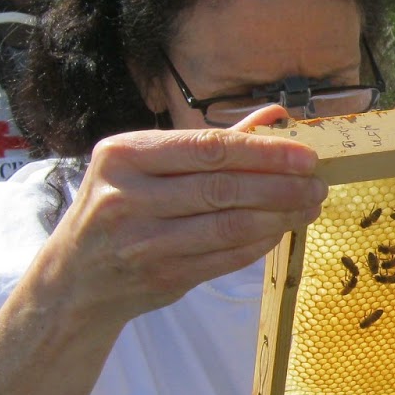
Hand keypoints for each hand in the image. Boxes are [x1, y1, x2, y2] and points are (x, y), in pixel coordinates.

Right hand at [42, 107, 324, 325]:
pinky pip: (226, 256)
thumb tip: (274, 116)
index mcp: (124, 155)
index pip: (207, 148)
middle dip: (281, 186)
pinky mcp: (162, 275)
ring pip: (229, 225)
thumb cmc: (121, 208)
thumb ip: (211, 142)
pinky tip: (281, 230)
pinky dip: (260, 243)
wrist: (76, 279)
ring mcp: (143, 240)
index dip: (264, 152)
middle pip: (222, 187)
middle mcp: (127, 196)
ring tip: (309, 206)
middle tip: (318, 184)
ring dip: (279, 216)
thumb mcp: (146, 166)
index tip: (306, 156)